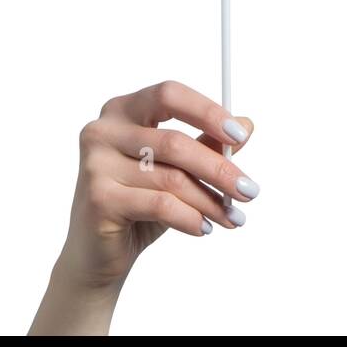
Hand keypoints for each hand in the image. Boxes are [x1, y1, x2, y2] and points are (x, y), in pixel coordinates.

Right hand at [30, 81, 256, 333]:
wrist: (98, 252)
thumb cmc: (139, 202)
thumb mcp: (176, 169)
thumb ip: (205, 144)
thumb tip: (247, 123)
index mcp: (123, 110)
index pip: (169, 95)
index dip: (207, 112)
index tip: (240, 135)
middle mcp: (103, 131)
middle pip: (174, 141)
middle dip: (219, 169)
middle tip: (250, 191)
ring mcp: (96, 164)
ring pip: (171, 179)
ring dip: (210, 201)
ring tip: (232, 218)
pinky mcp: (99, 199)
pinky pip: (160, 205)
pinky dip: (190, 218)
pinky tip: (204, 228)